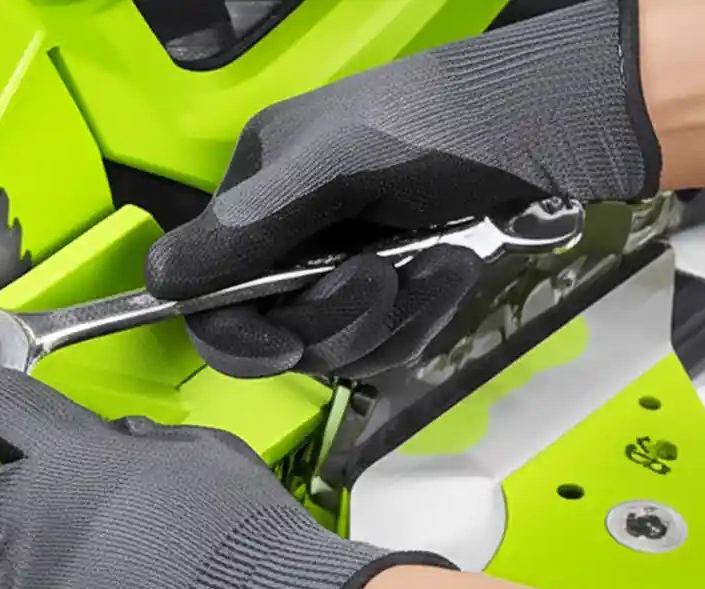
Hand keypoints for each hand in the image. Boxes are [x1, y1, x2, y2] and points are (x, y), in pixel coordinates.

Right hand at [145, 0, 660, 378]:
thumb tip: (157, 281)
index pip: (208, 294)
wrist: (548, 124)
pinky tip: (450, 269)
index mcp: (254, 198)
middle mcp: (289, 239)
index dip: (236, 336)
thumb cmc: (434, 124)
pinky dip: (422, 316)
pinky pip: (387, 344)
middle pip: (275, 333)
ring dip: (387, 319)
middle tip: (378, 280)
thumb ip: (246, 227)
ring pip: (336, 348)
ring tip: (432, 262)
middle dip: (331, 320)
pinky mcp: (394, 292)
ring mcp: (343, 269)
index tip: (283, 350)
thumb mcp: (331, 165)